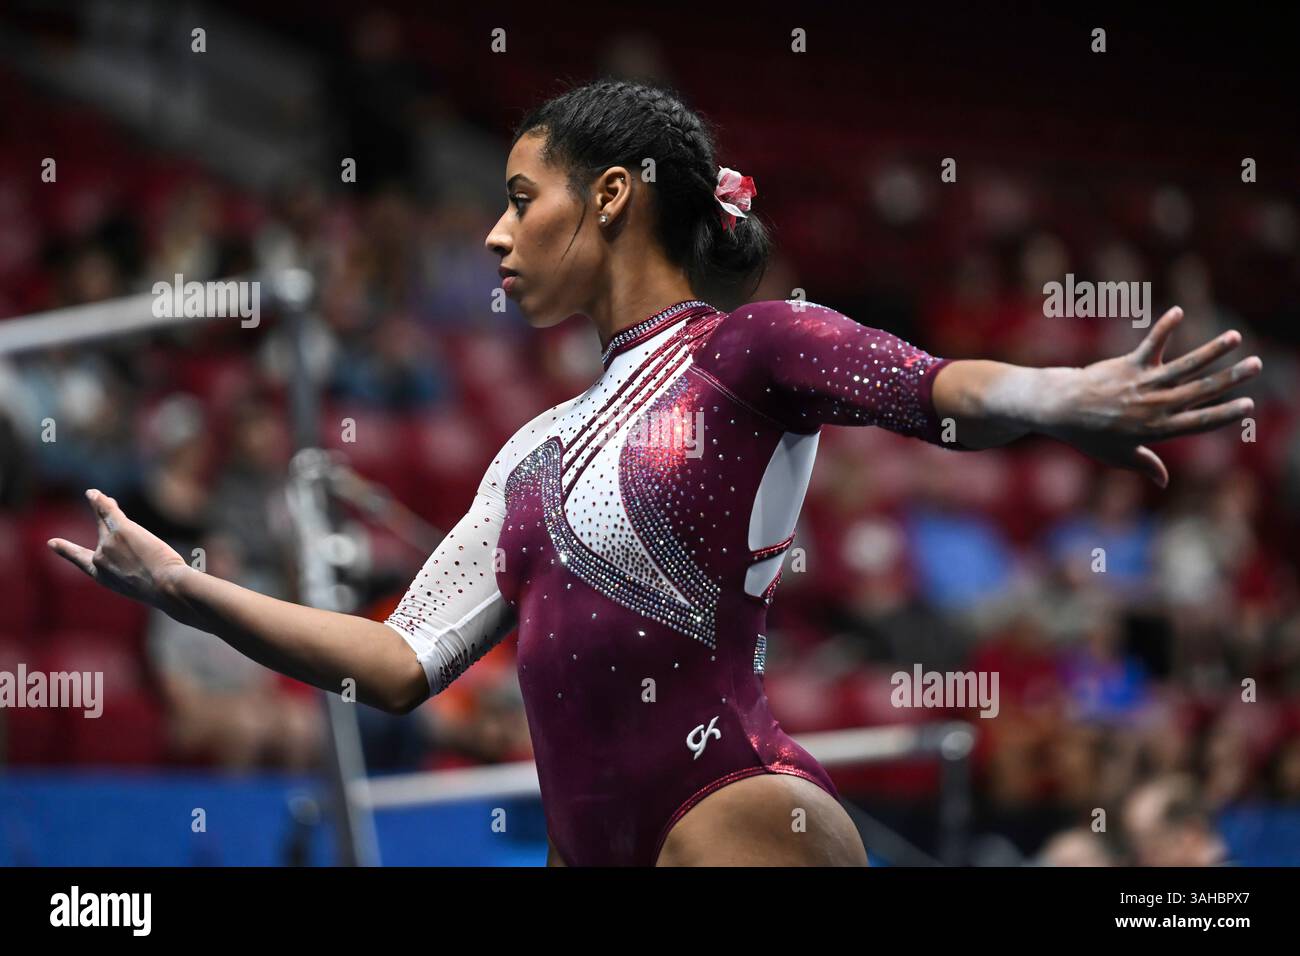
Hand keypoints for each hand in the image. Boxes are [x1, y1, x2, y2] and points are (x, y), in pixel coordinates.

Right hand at [47, 489, 192, 615]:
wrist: (167, 587)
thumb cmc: (163, 590)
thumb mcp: (141, 584)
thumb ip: (133, 570)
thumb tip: (142, 557)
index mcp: (103, 577)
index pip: (82, 561)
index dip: (67, 551)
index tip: (52, 543)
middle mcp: (101, 558)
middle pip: (101, 532)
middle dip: (101, 518)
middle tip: (97, 501)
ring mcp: (109, 543)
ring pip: (106, 518)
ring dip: (102, 504)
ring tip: (95, 494)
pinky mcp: (122, 530)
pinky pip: (108, 510)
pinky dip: (100, 500)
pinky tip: (94, 493)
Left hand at [1043, 306, 1261, 486]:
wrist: (1060, 410)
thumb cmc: (1089, 435)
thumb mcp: (1117, 456)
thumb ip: (1145, 465)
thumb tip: (1163, 481)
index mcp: (1156, 429)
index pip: (1198, 422)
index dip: (1225, 413)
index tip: (1249, 404)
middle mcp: (1154, 406)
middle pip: (1200, 391)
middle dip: (1231, 377)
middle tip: (1257, 364)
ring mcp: (1142, 384)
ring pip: (1184, 365)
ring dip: (1212, 350)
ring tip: (1235, 336)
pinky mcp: (1129, 365)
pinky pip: (1151, 344)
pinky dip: (1164, 327)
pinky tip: (1178, 310)